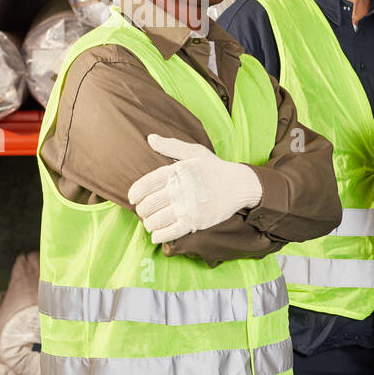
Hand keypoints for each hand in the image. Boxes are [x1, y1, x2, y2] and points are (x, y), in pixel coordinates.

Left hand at [127, 134, 262, 243]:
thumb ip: (171, 146)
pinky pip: (170, 232)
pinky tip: (157, 235)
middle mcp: (180, 189)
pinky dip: (159, 235)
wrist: (239, 185)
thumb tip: (150, 138)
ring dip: (149, 223)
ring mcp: (187, 207)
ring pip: (156, 220)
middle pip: (148, 205)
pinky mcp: (195, 222)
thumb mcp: (195, 152)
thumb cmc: (214, 168)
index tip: (134, 198)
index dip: (135, 193)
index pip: (145, 184)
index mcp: (176, 172)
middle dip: (142, 210)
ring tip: (151, 222)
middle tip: (145, 211)